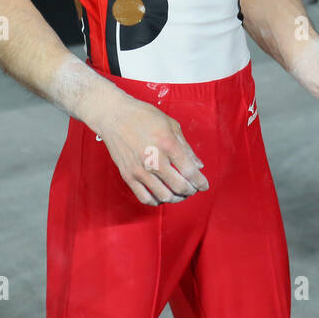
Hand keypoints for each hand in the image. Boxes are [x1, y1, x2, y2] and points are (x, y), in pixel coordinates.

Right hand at [93, 97, 209, 206]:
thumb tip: (198, 165)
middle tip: (192, 189)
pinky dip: (156, 201)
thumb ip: (185, 147)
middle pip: (179, 186)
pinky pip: (145, 197)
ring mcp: (140, 170)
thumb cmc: (142, 116)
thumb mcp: (170, 125)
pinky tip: (161, 196)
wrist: (114, 116)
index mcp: (167, 144)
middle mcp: (154, 159)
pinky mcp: (128, 175)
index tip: (204, 185)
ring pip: (164, 195)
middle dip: (190, 190)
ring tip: (179, 194)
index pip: (189, 171)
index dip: (200, 181)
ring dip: (176, 198)